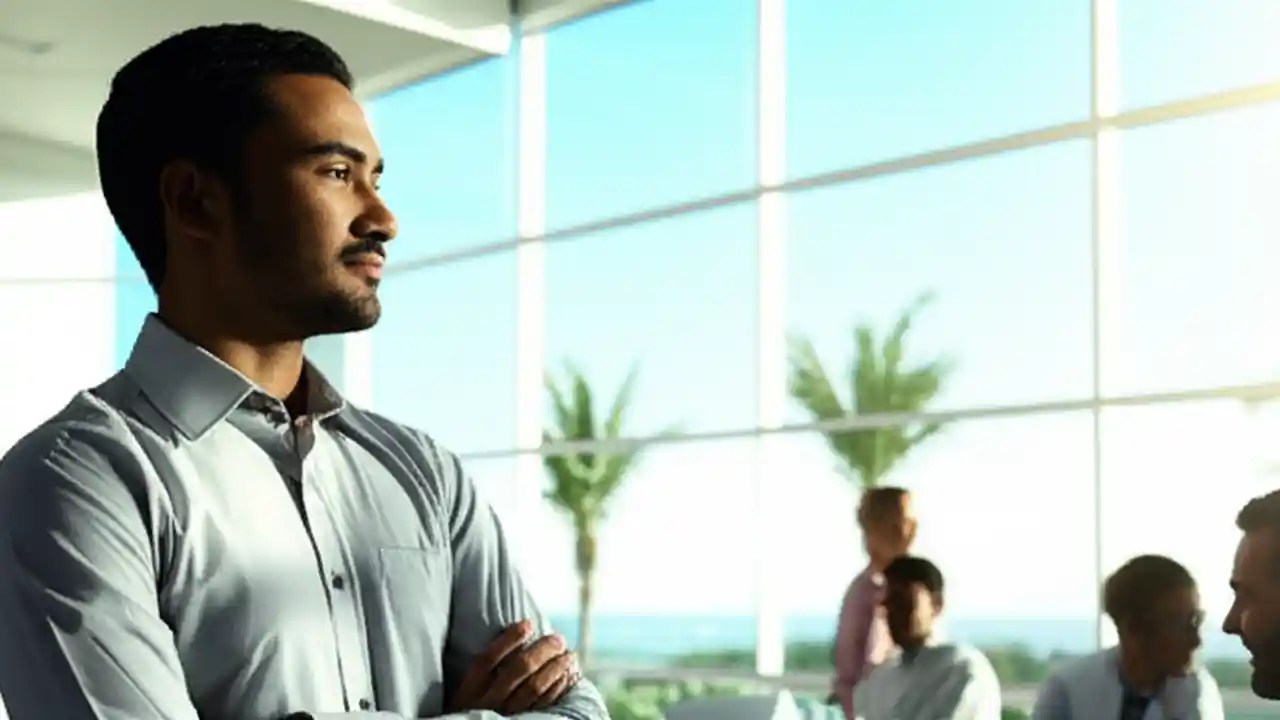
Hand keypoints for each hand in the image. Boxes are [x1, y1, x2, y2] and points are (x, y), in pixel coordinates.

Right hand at [448, 620, 579, 714]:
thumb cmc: (477, 704)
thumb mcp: (472, 688)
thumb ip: (488, 667)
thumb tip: (520, 633)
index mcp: (470, 688)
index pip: (488, 658)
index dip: (509, 639)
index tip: (528, 624)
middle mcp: (488, 701)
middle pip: (519, 669)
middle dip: (542, 650)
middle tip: (558, 639)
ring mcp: (507, 714)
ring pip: (535, 686)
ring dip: (556, 667)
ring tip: (568, 655)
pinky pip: (544, 703)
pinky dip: (557, 687)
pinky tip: (565, 676)